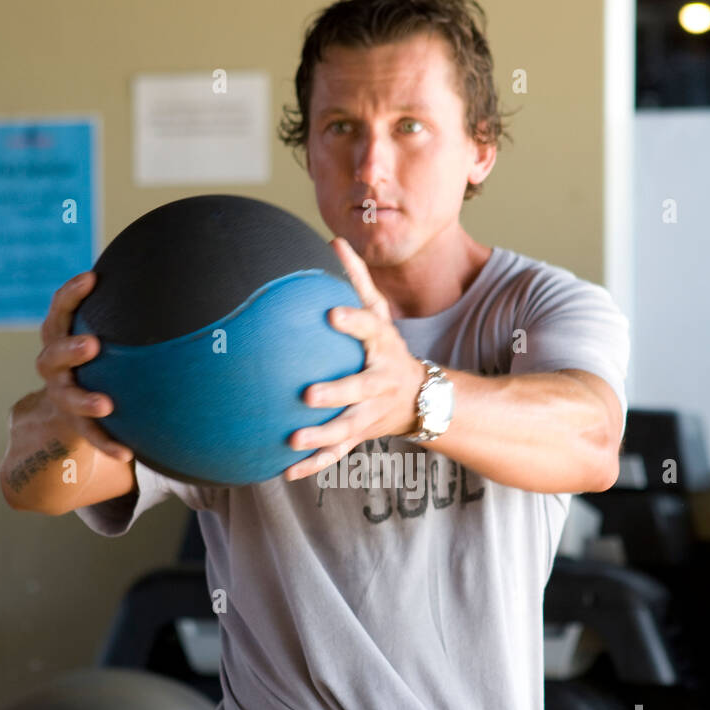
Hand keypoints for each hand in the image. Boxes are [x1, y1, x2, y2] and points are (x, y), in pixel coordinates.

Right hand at [35, 272, 133, 461]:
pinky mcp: (77, 425)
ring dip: (84, 400)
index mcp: (60, 335)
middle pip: (52, 354)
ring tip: (106, 404)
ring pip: (67, 398)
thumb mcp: (108, 331)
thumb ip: (127, 312)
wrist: (78, 402)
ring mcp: (62, 396)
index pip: (60, 310)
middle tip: (92, 345)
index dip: (71, 294)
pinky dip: (106, 444)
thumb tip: (178, 277)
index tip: (91, 278)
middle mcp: (54, 366)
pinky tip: (127, 454)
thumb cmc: (103, 355)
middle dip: (70, 349)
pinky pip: (90, 437)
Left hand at [284, 238, 426, 481]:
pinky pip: (337, 452)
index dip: (353, 322)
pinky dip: (314, 464)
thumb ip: (357, 280)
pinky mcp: (361, 435)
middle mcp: (380, 383)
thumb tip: (332, 239)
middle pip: (360, 389)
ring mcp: (372, 414)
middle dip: (337, 393)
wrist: (423, 399)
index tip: (332, 314)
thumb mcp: (380, 314)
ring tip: (293, 439)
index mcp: (383, 349)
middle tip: (309, 395)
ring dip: (322, 436)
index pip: (370, 330)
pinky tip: (286, 470)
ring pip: (347, 427)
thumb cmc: (387, 349)